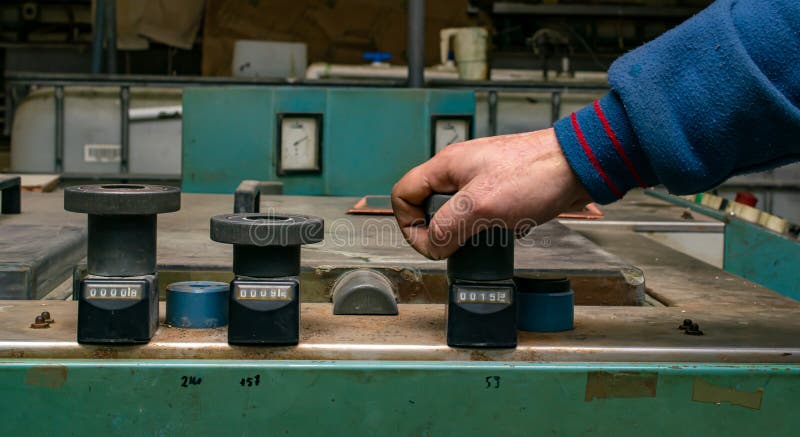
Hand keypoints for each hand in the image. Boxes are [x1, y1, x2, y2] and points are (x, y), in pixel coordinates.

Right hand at [391, 128, 591, 259]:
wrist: (578, 166)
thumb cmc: (535, 174)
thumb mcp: (480, 206)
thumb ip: (447, 228)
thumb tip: (433, 246)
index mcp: (446, 166)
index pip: (403, 193)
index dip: (409, 224)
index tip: (431, 244)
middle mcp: (459, 170)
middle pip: (427, 205)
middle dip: (440, 231)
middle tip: (458, 244)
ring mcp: (480, 178)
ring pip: (455, 213)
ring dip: (465, 232)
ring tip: (485, 238)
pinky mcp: (501, 189)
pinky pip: (479, 214)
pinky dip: (487, 228)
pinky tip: (504, 231)